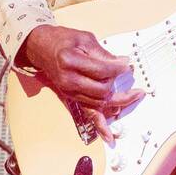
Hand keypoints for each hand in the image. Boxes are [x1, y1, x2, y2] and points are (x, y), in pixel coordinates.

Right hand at [19, 26, 143, 137]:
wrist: (42, 48)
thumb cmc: (62, 41)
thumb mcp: (84, 39)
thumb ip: (103, 54)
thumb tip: (122, 63)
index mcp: (70, 61)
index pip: (102, 70)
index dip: (118, 68)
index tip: (127, 65)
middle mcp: (69, 79)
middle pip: (102, 90)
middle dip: (120, 86)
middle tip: (132, 80)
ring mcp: (70, 91)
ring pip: (100, 103)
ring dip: (118, 101)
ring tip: (133, 96)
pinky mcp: (72, 97)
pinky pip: (88, 113)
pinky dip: (100, 125)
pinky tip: (109, 135)